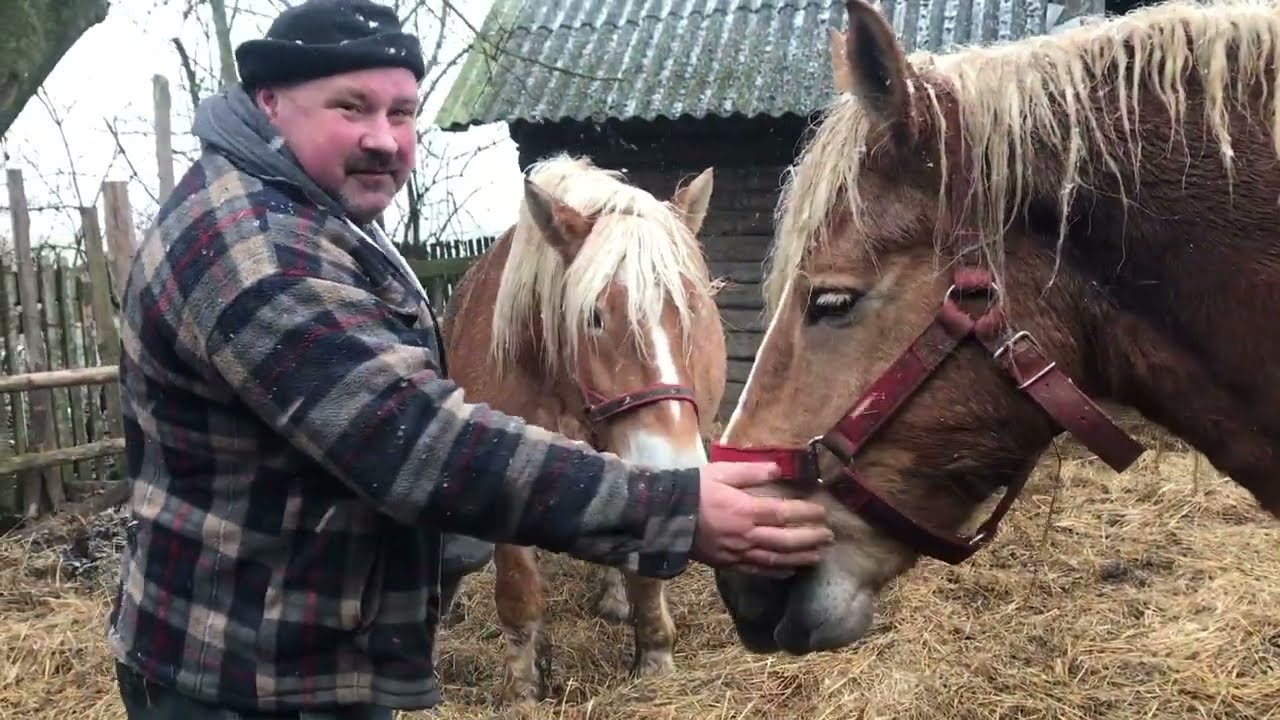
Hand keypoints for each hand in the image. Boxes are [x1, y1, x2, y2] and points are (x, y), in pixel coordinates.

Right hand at [691, 461, 832, 576]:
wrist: (665, 515)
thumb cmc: (694, 489)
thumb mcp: (722, 472)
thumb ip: (752, 472)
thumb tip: (779, 469)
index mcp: (745, 510)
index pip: (784, 513)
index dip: (806, 514)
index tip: (822, 512)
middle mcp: (745, 535)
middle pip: (786, 540)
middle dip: (810, 539)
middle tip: (829, 536)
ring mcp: (737, 552)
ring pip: (775, 559)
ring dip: (800, 558)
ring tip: (819, 555)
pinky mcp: (728, 563)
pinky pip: (758, 570)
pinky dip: (777, 571)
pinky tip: (791, 569)